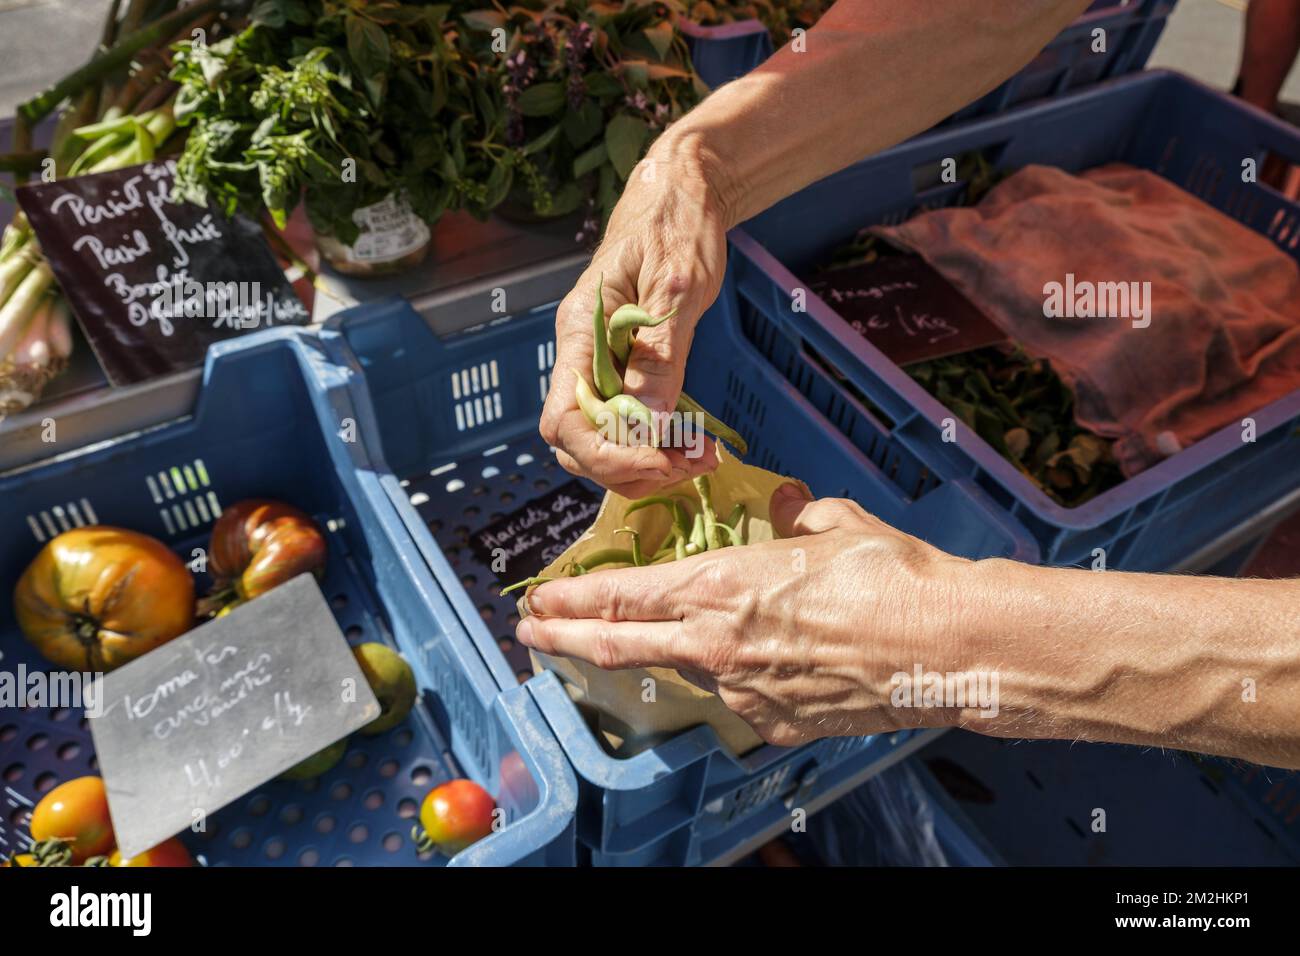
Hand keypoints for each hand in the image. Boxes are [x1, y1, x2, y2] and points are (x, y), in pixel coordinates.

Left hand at [515, 484, 967, 745]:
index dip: (572, 600)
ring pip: (693, 670)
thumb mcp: (836, 525)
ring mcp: (743, 693)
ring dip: (685, 654)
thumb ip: (798, 516)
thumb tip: (791, 505)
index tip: (538, 600)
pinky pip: (745, 697)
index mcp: (720, 587)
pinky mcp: (775, 725)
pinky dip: (747, 678)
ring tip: (731, 634)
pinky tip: (788, 661)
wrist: (946, 646)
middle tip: (532, 633)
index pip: (622, 595)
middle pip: (619, 645)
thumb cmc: (892, 577)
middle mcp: (716, 645)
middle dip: (566, 639)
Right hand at [539, 135, 728, 498]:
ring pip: (603, 439)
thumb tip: (646, 422)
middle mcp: (580, 354)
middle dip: (630, 465)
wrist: (683, 189)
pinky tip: (694, 443)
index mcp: (579, 332)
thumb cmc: (676, 223)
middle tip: (691, 464)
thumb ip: (660, 355)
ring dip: (647, 461)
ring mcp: (601, 363)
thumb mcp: (676, 287)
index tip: (660, 458)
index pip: (564, 421)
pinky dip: (658, 442)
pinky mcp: (625, 365)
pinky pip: (628, 420)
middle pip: (579, 442)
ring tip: (700, 458)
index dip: (605, 453)